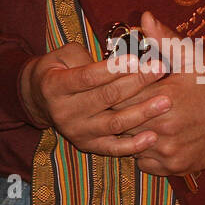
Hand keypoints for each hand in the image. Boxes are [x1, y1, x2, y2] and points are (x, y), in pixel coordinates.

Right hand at [18, 40, 170, 156]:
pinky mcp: (88, 146)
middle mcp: (64, 112)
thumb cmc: (58, 70)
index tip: (136, 58)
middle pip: (105, 98)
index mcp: (55, 86)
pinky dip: (133, 146)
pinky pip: (113, 149)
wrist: (39, 100)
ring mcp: (77, 131)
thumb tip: (117, 60)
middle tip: (159, 70)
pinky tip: (153, 137)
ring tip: (165, 102)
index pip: (88, 77)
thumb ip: (86, 56)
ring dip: (141, 113)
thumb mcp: (63, 55)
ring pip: (114, 123)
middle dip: (135, 83)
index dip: (112, 69)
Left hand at [118, 11, 204, 176]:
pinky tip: (147, 136)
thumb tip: (144, 17)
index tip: (108, 83)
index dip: (112, 89)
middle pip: (121, 121)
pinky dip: (141, 151)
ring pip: (129, 144)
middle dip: (115, 111)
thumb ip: (164, 39)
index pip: (120, 96)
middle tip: (110, 101)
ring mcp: (169, 151)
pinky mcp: (175, 167)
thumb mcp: (192, 57)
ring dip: (127, 133)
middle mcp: (164, 128)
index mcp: (165, 99)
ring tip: (128, 118)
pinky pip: (144, 163)